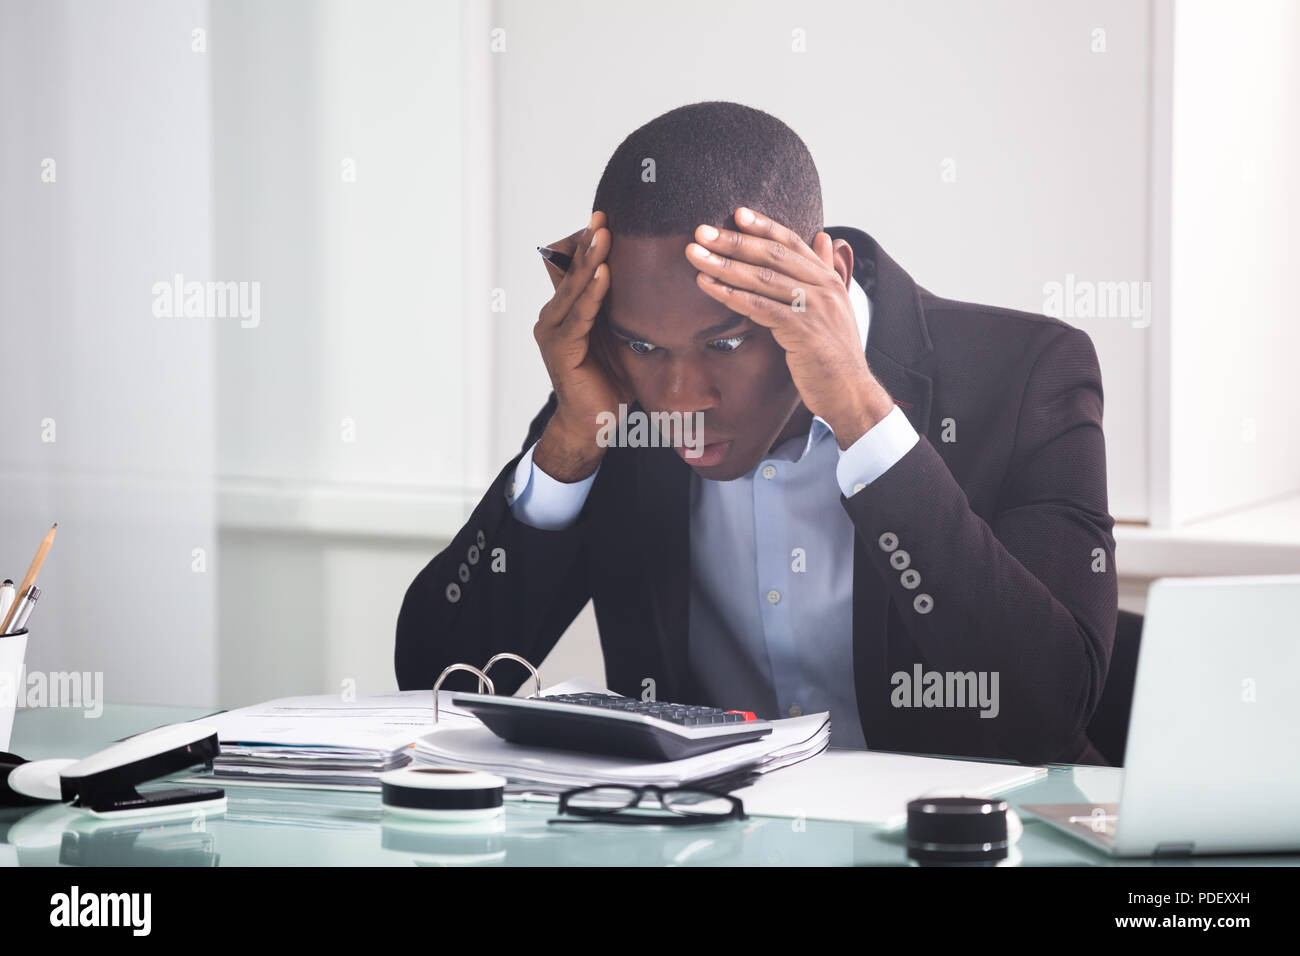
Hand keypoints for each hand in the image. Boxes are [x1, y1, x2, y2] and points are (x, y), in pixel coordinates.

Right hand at [533, 210, 632, 480]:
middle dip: (588, 245)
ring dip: (589, 262)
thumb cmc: (608, 383)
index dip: (589, 246)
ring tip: (602, 236)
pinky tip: (603, 275)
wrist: (594, 424)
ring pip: (574, 290)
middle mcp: (554, 318)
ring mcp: (553, 333)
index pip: (577, 272)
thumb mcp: (619, 339)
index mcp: (567, 312)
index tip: (604, 218)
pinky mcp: (560, 350)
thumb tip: (653, 285)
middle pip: (572, 274)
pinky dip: (592, 295)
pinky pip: (580, 317)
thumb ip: (622, 312)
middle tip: (603, 218)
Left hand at [685, 206, 893, 447]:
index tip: (736, 213)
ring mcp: (815, 307)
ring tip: (695, 255)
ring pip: (763, 278)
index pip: (792, 242)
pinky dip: (732, 295)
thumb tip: (823, 237)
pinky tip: (709, 286)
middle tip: (701, 231)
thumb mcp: (833, 306)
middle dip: (734, 241)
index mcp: (828, 278)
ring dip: (724, 265)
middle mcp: (824, 287)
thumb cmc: (834, 354)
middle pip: (772, 255)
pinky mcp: (803, 331)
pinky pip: (761, 307)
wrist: (851, 393)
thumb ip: (824, 271)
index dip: (763, 226)